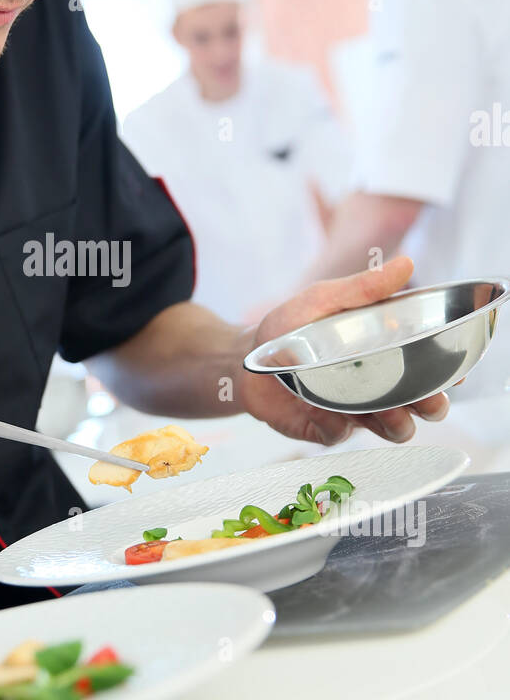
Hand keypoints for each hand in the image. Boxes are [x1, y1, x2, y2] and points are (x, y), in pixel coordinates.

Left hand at [237, 256, 449, 446]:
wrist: (243, 357)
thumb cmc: (289, 326)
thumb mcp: (324, 299)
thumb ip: (363, 287)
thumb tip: (405, 264)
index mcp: (384, 354)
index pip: (429, 365)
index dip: (448, 371)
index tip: (456, 371)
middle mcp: (377, 386)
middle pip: (420, 405)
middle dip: (430, 405)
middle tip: (427, 400)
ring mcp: (353, 410)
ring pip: (391, 429)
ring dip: (394, 422)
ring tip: (384, 411)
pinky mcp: (324, 428)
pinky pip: (340, 435)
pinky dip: (335, 424)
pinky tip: (321, 409)